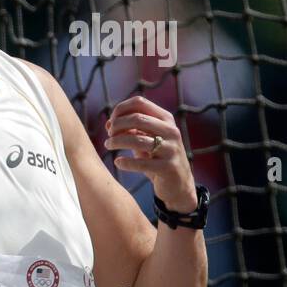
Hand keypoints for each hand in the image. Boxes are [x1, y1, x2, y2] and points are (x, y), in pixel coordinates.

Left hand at [103, 95, 196, 211]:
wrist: (178, 184)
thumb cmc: (156, 158)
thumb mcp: (143, 140)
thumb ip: (128, 130)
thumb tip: (108, 123)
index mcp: (166, 119)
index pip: (140, 102)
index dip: (120, 109)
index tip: (111, 122)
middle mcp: (171, 131)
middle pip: (137, 118)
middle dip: (117, 125)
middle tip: (109, 135)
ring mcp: (171, 149)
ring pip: (137, 140)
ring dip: (117, 142)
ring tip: (108, 145)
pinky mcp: (168, 168)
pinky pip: (141, 163)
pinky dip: (125, 162)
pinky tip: (118, 162)